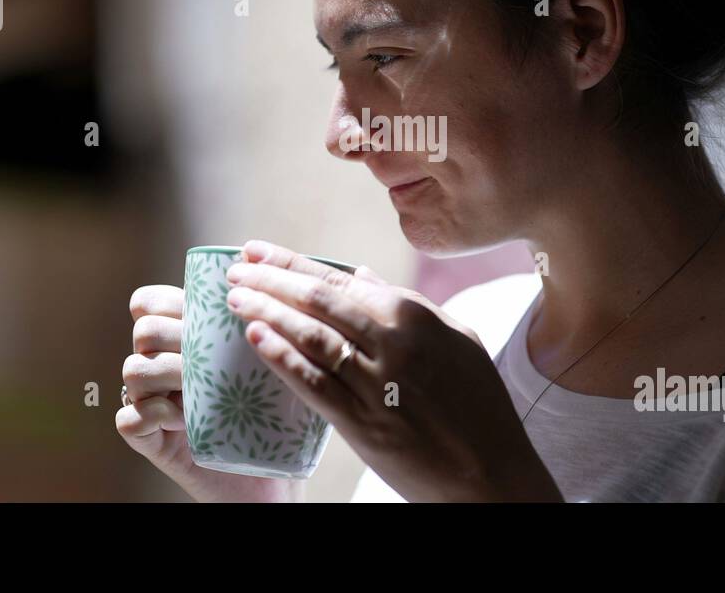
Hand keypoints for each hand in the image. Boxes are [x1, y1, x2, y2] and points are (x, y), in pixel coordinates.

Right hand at [116, 284, 300, 501]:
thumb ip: (257, 318)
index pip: (147, 302)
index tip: (200, 317)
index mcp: (179, 337)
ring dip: (172, 376)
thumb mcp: (269, 357)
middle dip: (178, 339)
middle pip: (144, 331)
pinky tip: (186, 420)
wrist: (271, 472)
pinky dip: (155, 414)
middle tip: (212, 361)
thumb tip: (256, 259)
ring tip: (204, 392)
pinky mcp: (146, 438)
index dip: (165, 302)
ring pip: (134, 369)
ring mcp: (148, 400)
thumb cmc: (273, 409)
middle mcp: (157, 364)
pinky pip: (128, 418)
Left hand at [224, 240, 562, 501]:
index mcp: (415, 315)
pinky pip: (314, 383)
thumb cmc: (478, 406)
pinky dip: (282, 357)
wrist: (491, 475)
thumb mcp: (457, 340)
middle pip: (318, 300)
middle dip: (269, 280)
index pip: (339, 279)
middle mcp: (394, 341)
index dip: (292, 263)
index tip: (255, 251)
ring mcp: (378, 382)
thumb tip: (362, 276)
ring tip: (234, 299)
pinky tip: (255, 339)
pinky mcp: (364, 423)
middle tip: (233, 269)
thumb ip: (409, 305)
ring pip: (311, 335)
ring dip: (267, 311)